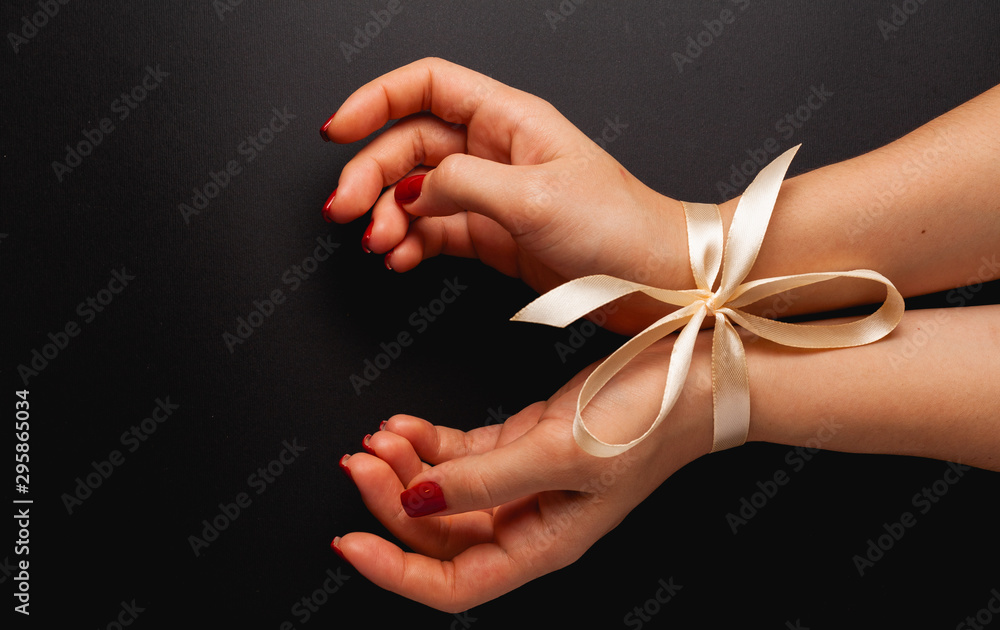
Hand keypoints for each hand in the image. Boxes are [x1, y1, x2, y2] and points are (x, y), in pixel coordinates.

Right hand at [321, 57, 690, 333]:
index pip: (426, 87)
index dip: (375, 101)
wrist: (653, 279)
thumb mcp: (535, 198)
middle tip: (345, 212)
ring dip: (388, 216)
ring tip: (379, 245)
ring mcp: (492, 194)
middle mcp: (496, 150)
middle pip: (410, 144)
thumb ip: (463, 185)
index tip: (337, 132)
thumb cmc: (617, 227)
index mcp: (509, 119)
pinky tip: (400, 259)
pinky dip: (411, 242)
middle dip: (372, 174)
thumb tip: (411, 190)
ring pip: (418, 191)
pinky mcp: (494, 234)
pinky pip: (436, 229)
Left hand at [333, 335, 712, 611]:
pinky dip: (427, 443)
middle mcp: (528, 522)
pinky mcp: (522, 445)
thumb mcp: (561, 453)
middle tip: (359, 459)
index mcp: (543, 544)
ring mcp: (523, 483)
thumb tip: (415, 502)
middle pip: (438, 534)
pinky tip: (404, 424)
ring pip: (443, 494)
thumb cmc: (645, 421)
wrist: (691, 375)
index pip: (452, 584)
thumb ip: (484, 481)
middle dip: (390, 500)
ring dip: (404, 468)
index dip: (394, 571)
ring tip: (378, 434)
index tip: (348, 539)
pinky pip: (459, 456)